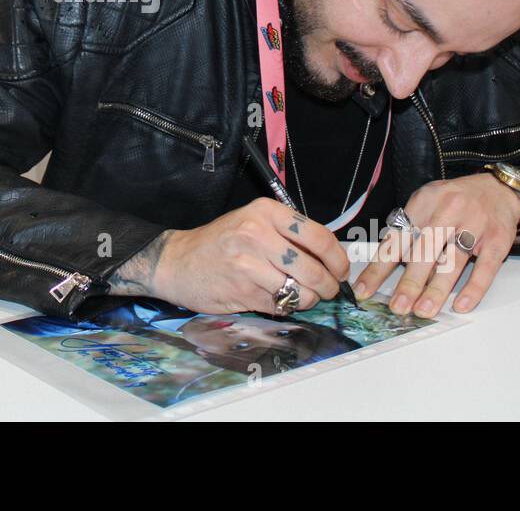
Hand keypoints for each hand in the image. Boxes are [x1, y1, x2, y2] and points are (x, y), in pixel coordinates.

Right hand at [148, 199, 350, 313]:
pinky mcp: (243, 291)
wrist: (177, 262)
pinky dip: (286, 307)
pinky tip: (277, 299)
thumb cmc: (220, 242)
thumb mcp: (253, 222)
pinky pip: (281, 306)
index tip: (341, 270)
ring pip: (300, 292)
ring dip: (308, 300)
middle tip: (329, 290)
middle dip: (329, 286)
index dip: (338, 258)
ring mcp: (249, 264)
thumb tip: (331, 257)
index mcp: (265, 212)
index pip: (319, 236)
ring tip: (303, 296)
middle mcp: (257, 234)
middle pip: (314, 268)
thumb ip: (288, 234)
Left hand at [353, 174, 519, 317]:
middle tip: (398, 306)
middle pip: (424, 251)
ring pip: (452, 262)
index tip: (365, 290)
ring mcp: (475, 225)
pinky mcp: (497, 240)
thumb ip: (410, 230)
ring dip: (436, 290)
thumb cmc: (457, 200)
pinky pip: (485, 268)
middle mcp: (449, 211)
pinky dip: (473, 289)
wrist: (499, 188)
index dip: (379, 267)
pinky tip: (461, 305)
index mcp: (425, 202)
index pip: (397, 239)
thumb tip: (391, 267)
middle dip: (409, 282)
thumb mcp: (427, 203)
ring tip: (423, 310)